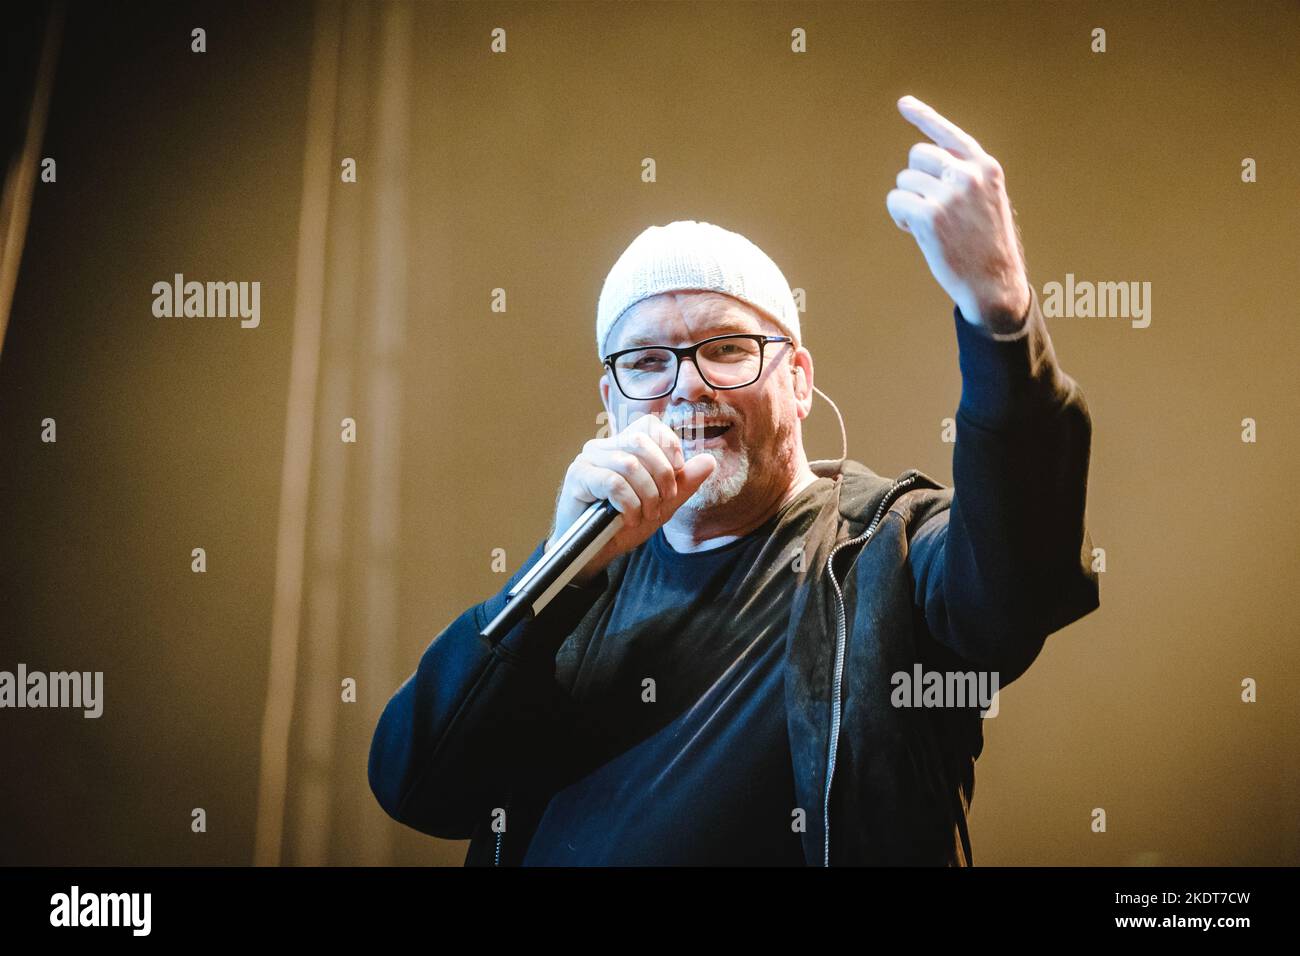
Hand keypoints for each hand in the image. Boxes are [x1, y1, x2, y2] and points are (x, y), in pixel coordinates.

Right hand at [546, 412, 716, 584]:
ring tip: (645, 515)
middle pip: (641, 442)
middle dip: (662, 474)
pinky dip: (629, 504)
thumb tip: (709, 461)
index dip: (668, 444)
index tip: (678, 470)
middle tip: (665, 500)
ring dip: (647, 495)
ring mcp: (588, 460)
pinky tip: (628, 519)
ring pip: (630, 465)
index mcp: (622, 446)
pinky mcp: (578, 477)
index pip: (648, 425)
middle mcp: (602, 447)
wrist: (593, 552)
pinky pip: (613, 482)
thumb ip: (683, 483)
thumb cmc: (622, 524)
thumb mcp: (661, 504)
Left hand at [886, 95, 1029, 333]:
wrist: (994, 283)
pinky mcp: (929, 215)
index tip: (903, 104)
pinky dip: (900, 218)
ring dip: (908, 202)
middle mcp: (968, 174)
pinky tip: (918, 233)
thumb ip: (964, 178)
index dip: (924, 117)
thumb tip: (926, 162)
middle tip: (928, 205)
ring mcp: (949, 194)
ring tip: (931, 225)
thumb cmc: (987, 246)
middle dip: (914, 178)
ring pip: (904, 180)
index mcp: (986, 168)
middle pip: (917, 155)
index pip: (950, 134)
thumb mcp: (987, 201)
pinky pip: (896, 202)